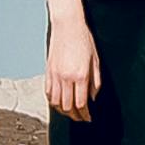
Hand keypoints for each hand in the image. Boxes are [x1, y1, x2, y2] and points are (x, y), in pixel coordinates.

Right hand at [45, 8, 100, 122]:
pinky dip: (53, 102)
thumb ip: (96, 82)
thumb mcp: (95, 60)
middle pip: (68, 107)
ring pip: (56, 103)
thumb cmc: (83, 39)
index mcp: (80, 75)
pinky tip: (59, 103)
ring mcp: (55, 75)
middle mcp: (66, 78)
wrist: (67, 25)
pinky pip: (48, 93)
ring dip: (64, 112)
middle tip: (81, 118)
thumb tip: (93, 97)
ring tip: (70, 113)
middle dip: (75, 116)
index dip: (85, 114)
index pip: (81, 103)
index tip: (88, 118)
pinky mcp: (48, 72)